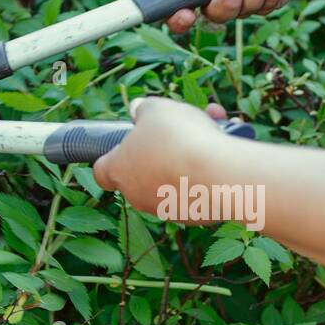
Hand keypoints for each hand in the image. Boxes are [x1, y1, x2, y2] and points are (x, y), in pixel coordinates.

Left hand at [92, 98, 230, 215]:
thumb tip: (139, 111)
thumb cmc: (179, 138)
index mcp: (120, 170)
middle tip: (178, 131)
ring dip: (186, 158)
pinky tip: (222, 154)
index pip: (102, 171)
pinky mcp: (191, 216)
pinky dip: (205, 174)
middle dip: (160, 151)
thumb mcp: (156, 109)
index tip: (127, 144)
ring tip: (210, 132)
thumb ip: (143, 109)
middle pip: (142, 172)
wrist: (218, 173)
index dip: (112, 156)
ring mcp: (164, 209)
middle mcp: (137, 195)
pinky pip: (195, 191)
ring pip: (172, 179)